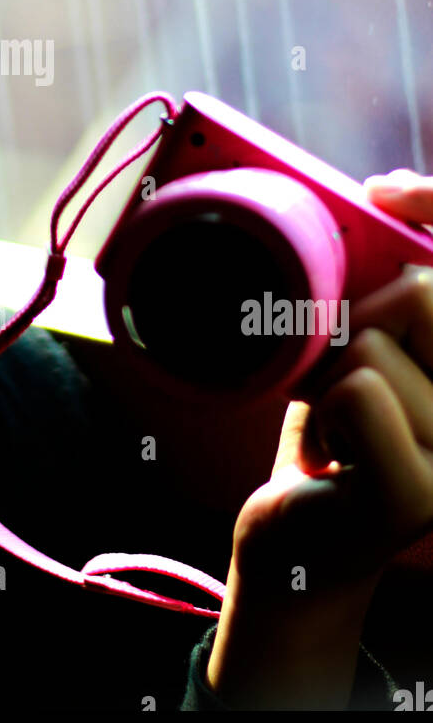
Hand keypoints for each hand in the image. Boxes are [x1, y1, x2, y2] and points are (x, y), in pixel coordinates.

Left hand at [205, 172, 432, 706]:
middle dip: (360, 316)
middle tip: (343, 368)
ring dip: (328, 377)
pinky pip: (356, 391)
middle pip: (422, 291)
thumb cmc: (340, 422)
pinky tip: (335, 453)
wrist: (302, 529)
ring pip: (371, 345)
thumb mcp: (370, 336)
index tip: (385, 195)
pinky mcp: (419, 496)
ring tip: (340, 421)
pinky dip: (322, 408)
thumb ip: (393, 278)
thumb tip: (388, 192)